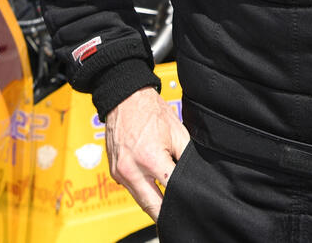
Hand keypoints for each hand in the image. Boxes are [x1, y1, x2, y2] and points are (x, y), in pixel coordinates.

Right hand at [105, 87, 190, 219]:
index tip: (192, 200)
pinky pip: (131, 190)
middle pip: (153, 206)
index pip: (171, 191)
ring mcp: (120, 173)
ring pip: (140, 201)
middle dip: (167, 212)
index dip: (184, 197)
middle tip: (181, 212)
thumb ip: (187, 157)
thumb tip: (197, 177)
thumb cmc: (151, 112)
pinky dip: (143, 191)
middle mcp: (131, 170)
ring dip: (154, 203)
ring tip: (169, 201)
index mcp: (150, 159)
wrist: (124, 99)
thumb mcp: (177, 132)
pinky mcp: (114, 173)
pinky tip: (154, 186)